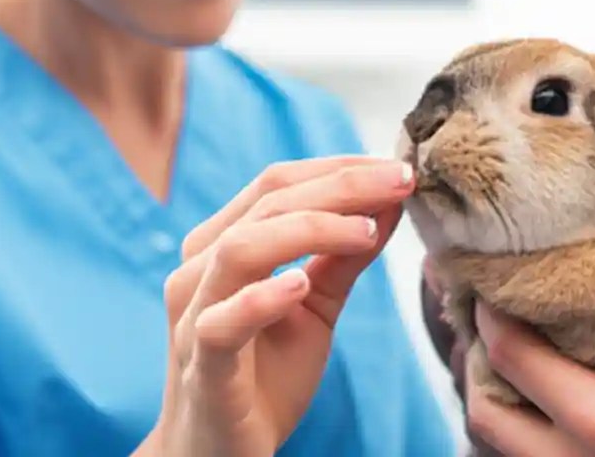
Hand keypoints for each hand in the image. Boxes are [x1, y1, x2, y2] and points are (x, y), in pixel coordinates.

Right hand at [140, 156, 413, 456]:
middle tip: (400, 181)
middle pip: (267, 203)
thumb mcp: (317, 305)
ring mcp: (194, 314)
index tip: (400, 168)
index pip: (278, 183)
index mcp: (222, 244)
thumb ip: (346, 254)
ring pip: (240, 248)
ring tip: (365, 231)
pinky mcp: (201, 364)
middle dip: (340, 187)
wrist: (218, 453)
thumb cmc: (264, 374)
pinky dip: (262, 298)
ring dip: (309, 229)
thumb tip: (391, 198)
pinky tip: (301, 284)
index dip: (339, 168)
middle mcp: (200, 268)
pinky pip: (222, 322)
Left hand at [460, 269, 594, 456]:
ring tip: (520, 367)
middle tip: (494, 324)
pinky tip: (551, 417)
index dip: (486, 312)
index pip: (510, 355)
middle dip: (477, 365)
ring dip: (500, 407)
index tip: (485, 280)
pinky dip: (524, 446)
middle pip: (483, 414)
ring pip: (500, 454)